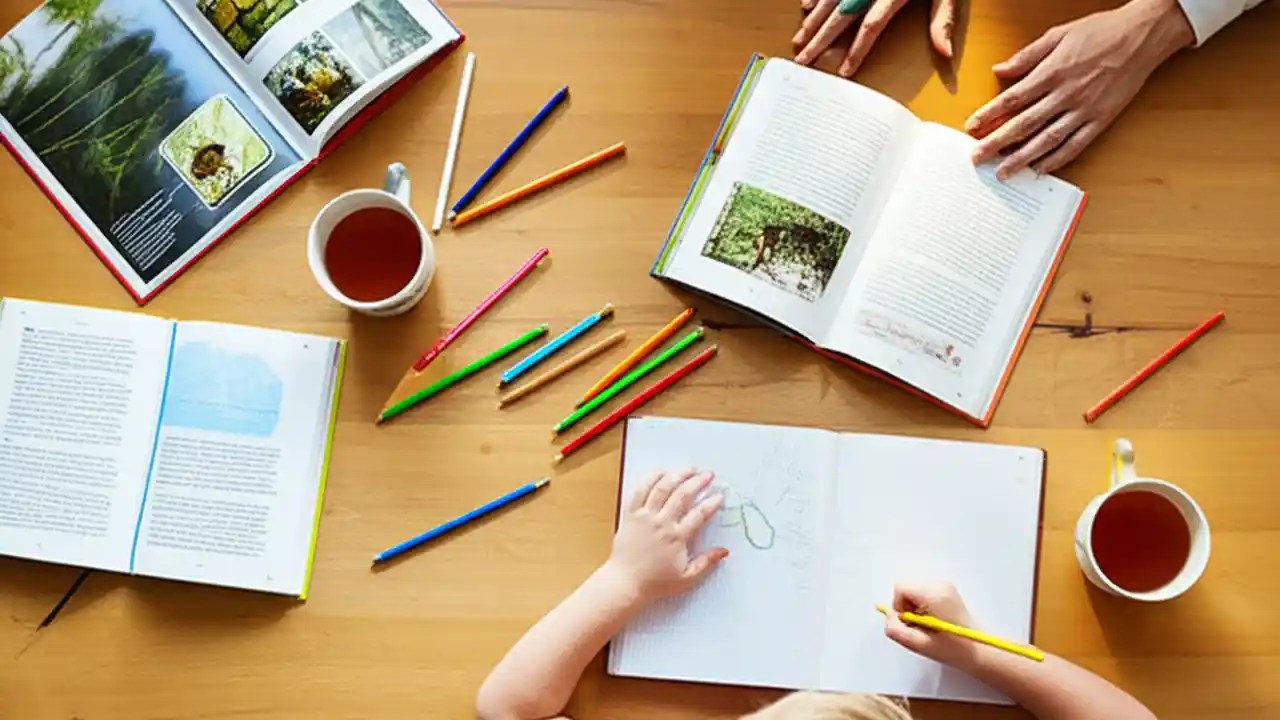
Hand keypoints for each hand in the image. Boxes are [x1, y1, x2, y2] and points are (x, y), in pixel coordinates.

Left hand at [603, 469, 727, 603]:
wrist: (625, 582)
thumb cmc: (655, 582)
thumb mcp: (686, 578)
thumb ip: (706, 563)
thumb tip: (724, 551)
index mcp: (677, 538)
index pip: (699, 514)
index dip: (712, 502)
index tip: (720, 495)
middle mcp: (661, 523)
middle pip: (682, 495)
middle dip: (698, 482)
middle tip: (708, 475)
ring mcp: (645, 517)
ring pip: (662, 488)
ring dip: (677, 475)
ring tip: (689, 468)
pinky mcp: (631, 515)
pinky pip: (640, 491)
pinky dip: (650, 478)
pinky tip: (661, 472)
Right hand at [794, 0, 956, 77]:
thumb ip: (943, 19)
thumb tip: (945, 52)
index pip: (871, 26)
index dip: (857, 50)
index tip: (844, 70)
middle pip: (841, 16)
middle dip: (820, 40)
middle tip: (802, 59)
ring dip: (813, 21)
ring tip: (799, 39)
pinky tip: (806, 6)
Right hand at [883, 582, 978, 667]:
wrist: (979, 649)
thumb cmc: (952, 649)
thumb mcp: (918, 645)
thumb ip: (895, 630)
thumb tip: (889, 616)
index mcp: (934, 595)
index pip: (900, 588)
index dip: (898, 606)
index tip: (910, 623)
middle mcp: (940, 584)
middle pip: (906, 587)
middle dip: (906, 606)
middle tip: (920, 626)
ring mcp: (945, 584)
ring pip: (913, 590)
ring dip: (914, 606)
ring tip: (928, 624)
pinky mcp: (947, 588)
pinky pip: (922, 592)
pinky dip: (922, 604)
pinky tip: (934, 618)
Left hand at [966, 0, 1194, 178]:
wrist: (1142, 35)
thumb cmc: (1100, 31)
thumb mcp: (1058, 34)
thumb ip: (1026, 55)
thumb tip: (999, 70)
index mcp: (1052, 72)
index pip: (1012, 99)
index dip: (989, 114)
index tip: (971, 127)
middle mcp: (1066, 94)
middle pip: (1024, 124)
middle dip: (997, 143)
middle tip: (977, 158)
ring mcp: (1084, 110)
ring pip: (1047, 139)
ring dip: (1022, 158)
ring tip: (1003, 172)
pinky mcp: (1101, 119)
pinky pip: (1076, 144)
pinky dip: (1057, 159)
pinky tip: (1040, 169)